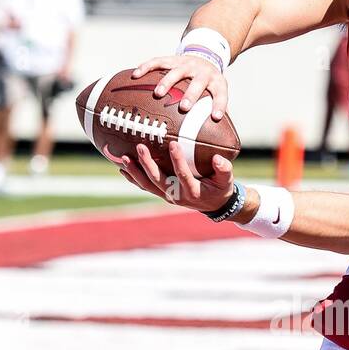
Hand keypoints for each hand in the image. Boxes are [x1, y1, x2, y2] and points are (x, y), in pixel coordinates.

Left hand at [111, 135, 236, 213]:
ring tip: (124, 158)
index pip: (183, 174)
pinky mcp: (162, 194)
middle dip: (148, 164)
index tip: (172, 144)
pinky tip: (122, 168)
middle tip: (140, 147)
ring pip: (148, 185)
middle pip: (159, 180)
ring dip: (135, 172)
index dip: (178, 160)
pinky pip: (145, 186)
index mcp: (193, 191)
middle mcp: (177, 195)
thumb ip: (224, 169)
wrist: (214, 205)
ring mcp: (167, 196)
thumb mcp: (226, 180)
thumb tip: (217, 158)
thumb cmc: (220, 188)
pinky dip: (133, 178)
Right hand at [131, 52, 227, 120]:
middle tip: (184, 107)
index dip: (219, 105)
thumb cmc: (210, 84)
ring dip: (167, 82)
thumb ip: (215, 114)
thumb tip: (213, 143)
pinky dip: (146, 67)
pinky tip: (135, 76)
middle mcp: (203, 71)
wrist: (206, 56)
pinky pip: (158, 61)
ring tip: (157, 94)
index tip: (215, 117)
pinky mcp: (173, 58)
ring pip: (177, 70)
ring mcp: (187, 63)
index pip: (220, 95)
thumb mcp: (217, 94)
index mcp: (216, 82)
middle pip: (198, 82)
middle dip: (191, 95)